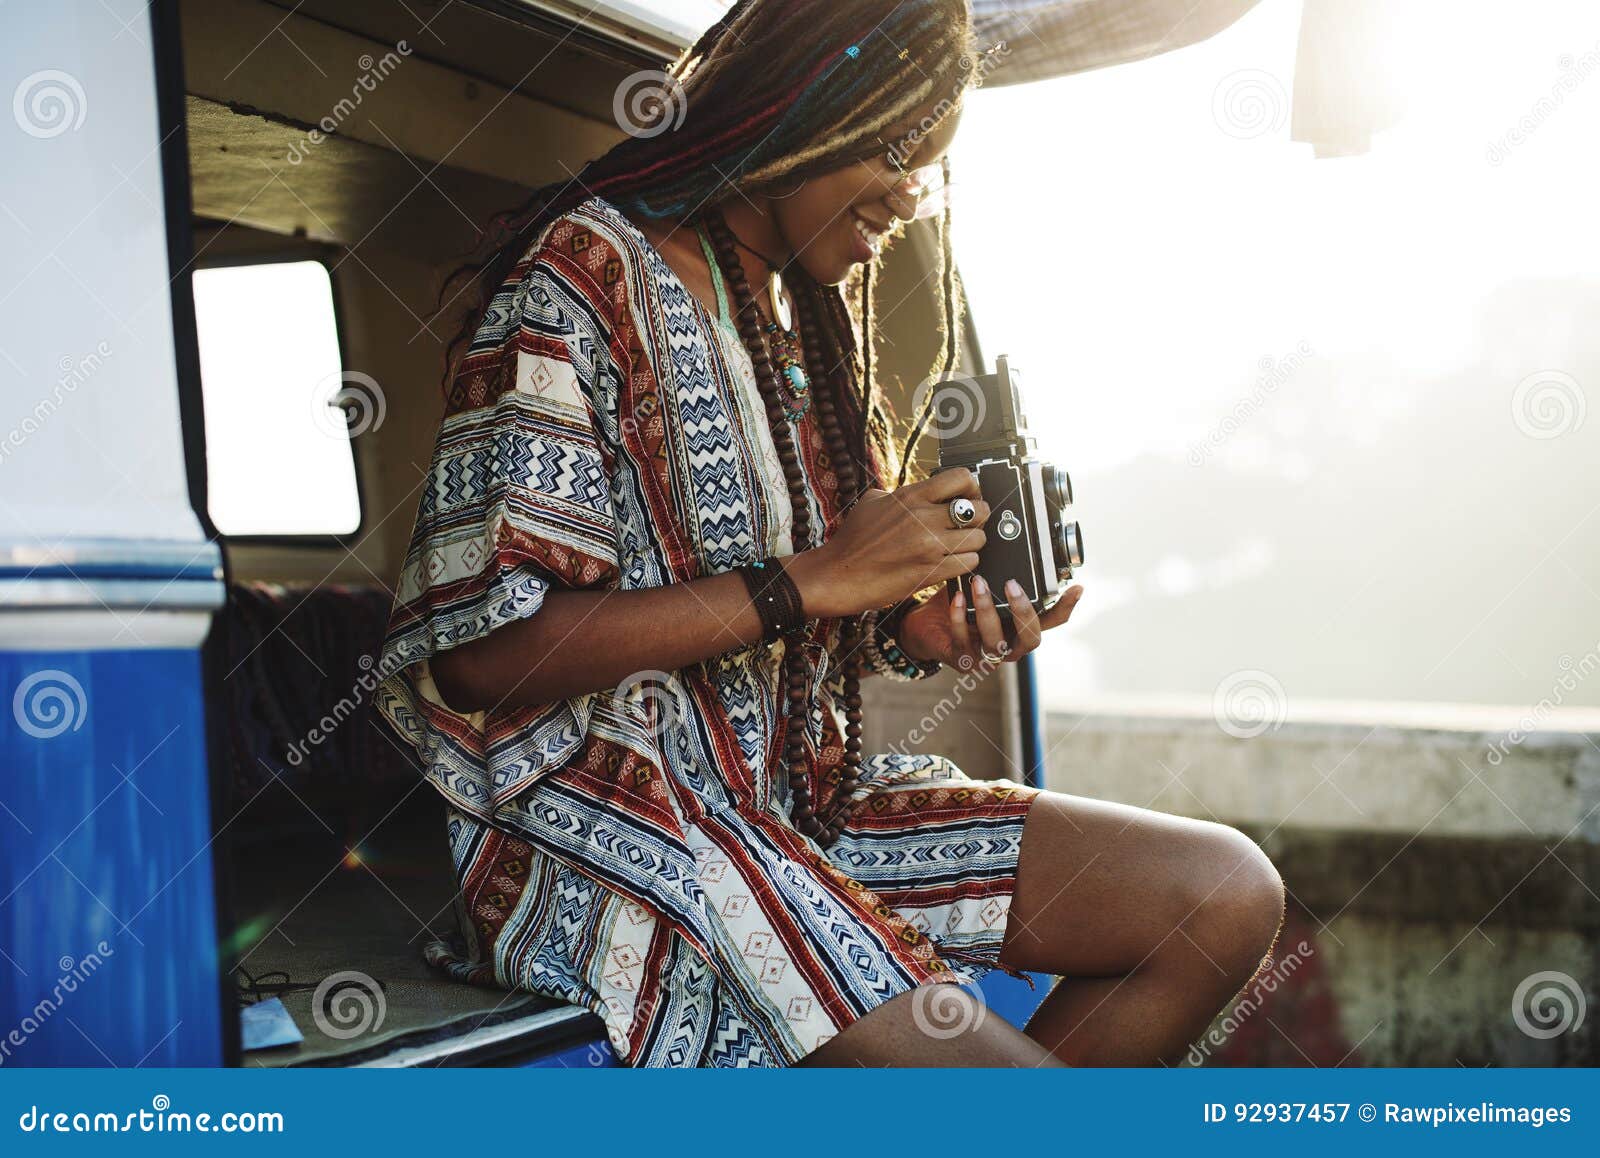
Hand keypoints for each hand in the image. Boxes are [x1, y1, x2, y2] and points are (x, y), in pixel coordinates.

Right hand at [786, 469, 987, 617]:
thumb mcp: (872, 502)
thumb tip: (920, 491)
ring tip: (958, 547)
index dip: (972, 488)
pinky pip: (969, 564)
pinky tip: (951, 564)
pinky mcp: (931, 572)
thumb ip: (901, 494)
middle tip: (968, 526)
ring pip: (979, 539)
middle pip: (979, 510)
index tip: (968, 496)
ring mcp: (929, 546)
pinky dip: (964, 564)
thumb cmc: (851, 541)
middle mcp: (924, 518)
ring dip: (972, 545)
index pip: (962, 478)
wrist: (837, 575)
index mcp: (911, 496)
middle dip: (978, 519)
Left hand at [897, 579, 1084, 669]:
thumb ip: (1000, 576)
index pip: (1052, 621)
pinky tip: (957, 598)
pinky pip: (963, 641)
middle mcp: (1009, 646)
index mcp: (1020, 628)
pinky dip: (960, 618)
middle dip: (1023, 611)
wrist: (925, 625)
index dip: (1066, 607)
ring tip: (979, 583)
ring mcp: (987, 657)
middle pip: (1031, 638)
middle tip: (1012, 585)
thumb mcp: (984, 587)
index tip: (1076, 587)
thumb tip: (1012, 545)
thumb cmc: (960, 603)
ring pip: (995, 641)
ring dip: (988, 611)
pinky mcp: (963, 660)